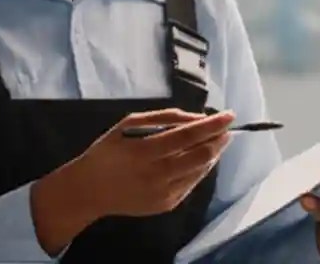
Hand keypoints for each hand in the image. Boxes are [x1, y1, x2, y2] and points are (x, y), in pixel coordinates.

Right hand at [30, 108, 232, 253]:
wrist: (90, 190)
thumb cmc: (108, 152)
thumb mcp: (128, 124)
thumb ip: (164, 118)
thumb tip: (198, 118)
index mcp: (145, 151)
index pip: (188, 136)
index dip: (212, 125)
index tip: (229, 115)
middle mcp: (157, 175)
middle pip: (200, 156)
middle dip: (219, 140)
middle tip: (227, 128)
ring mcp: (164, 193)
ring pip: (200, 171)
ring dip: (213, 154)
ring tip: (217, 140)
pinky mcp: (167, 205)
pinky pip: (192, 183)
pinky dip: (201, 168)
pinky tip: (201, 157)